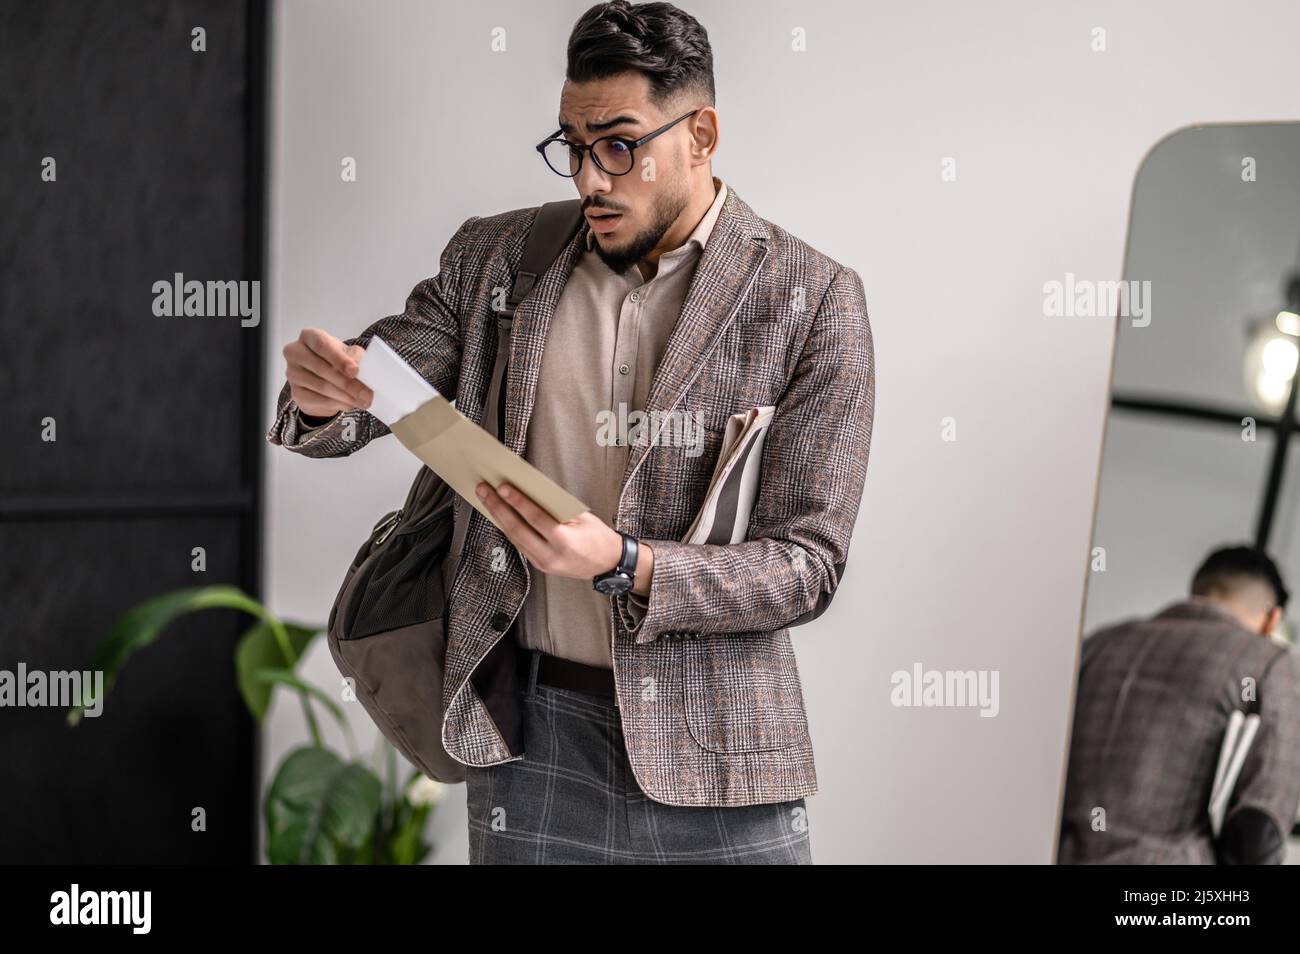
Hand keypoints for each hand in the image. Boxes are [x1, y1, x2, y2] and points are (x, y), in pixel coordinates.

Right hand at [283, 328, 373, 417]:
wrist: (323, 379)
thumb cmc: (336, 360)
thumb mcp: (348, 353)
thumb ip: (354, 357)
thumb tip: (359, 369)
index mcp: (309, 336)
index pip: (322, 345)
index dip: (339, 359)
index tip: (355, 371)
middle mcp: (296, 352)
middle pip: (322, 368)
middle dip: (348, 383)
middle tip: (366, 393)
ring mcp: (293, 373)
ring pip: (321, 386)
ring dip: (345, 396)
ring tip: (362, 401)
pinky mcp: (295, 392)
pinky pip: (317, 400)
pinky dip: (337, 403)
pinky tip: (350, 404)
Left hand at [475, 481, 629, 581]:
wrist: (608, 563)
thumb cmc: (598, 537)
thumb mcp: (582, 518)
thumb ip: (557, 508)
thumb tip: (531, 492)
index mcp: (565, 542)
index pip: (536, 519)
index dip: (518, 502)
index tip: (503, 487)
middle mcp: (551, 556)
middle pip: (518, 530)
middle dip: (498, 508)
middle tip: (485, 490)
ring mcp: (544, 564)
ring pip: (514, 538)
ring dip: (498, 517)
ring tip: (486, 499)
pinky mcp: (540, 565)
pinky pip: (519, 544)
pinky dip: (507, 528)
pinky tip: (499, 514)